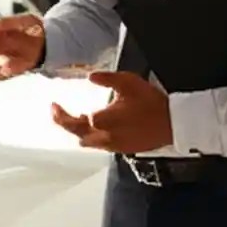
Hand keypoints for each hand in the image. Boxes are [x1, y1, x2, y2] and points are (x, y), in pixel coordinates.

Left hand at [50, 71, 172, 153]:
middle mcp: (105, 137)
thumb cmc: (151, 102)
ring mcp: (113, 145)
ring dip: (77, 131)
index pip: (75, 121)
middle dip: (63, 123)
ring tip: (72, 118)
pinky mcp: (122, 149)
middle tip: (55, 112)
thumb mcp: (129, 83)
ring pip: (86, 142)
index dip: (62, 114)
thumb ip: (107, 79)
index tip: (53, 105)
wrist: (173, 124)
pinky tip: (93, 127)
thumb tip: (90, 77)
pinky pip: (98, 145)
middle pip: (76, 134)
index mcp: (104, 121)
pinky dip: (90, 136)